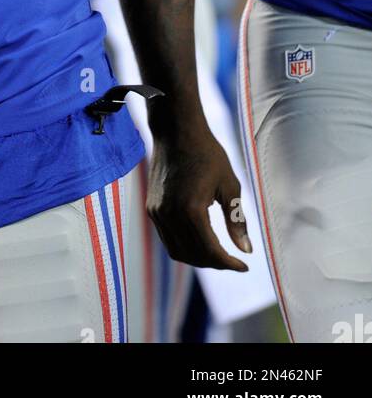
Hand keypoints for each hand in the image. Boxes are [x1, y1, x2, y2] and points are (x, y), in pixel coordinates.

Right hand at [147, 128, 251, 271]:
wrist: (176, 131)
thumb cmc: (207, 153)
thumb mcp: (229, 185)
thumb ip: (236, 220)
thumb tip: (246, 250)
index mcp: (191, 209)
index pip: (210, 251)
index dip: (229, 264)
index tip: (244, 266)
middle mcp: (170, 214)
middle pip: (193, 256)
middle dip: (215, 263)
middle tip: (233, 260)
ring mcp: (157, 212)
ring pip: (177, 251)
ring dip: (198, 258)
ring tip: (218, 253)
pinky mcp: (152, 208)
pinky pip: (168, 238)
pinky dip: (185, 246)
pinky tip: (200, 239)